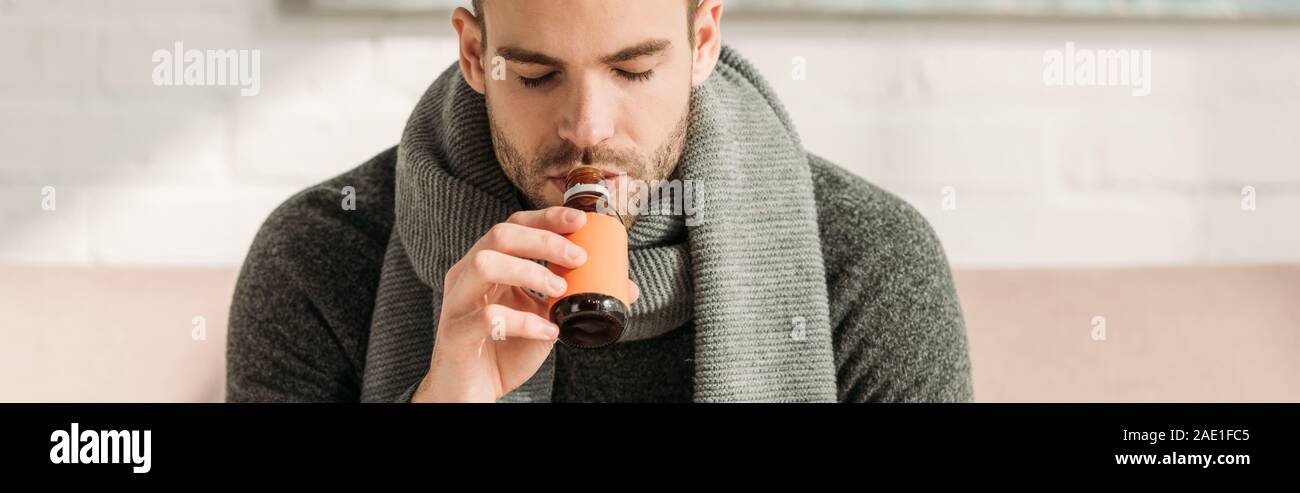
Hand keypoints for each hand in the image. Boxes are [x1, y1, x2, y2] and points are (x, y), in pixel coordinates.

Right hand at [412, 206, 638, 401]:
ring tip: (560, 290)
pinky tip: (547, 331)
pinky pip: (487, 317)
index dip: (547, 218)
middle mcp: (466, 276)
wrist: (473, 392)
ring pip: (484, 264)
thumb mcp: (545, 318)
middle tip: (579, 258)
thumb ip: (574, 299)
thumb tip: (626, 288)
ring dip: (529, 272)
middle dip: (545, 241)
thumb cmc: (505, 350)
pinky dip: (524, 322)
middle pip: (499, 236)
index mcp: (486, 264)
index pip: (513, 226)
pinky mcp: (456, 334)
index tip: (581, 221)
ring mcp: (457, 303)